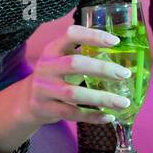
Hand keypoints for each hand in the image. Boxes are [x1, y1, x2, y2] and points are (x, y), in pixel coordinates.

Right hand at [19, 25, 133, 126]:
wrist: (27, 100)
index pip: (71, 35)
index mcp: (52, 50)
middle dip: (102, 68)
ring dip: (101, 98)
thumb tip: (121, 51)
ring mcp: (44, 89)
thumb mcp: (62, 59)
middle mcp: (46, 67)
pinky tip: (108, 117)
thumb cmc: (55, 75)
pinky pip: (71, 113)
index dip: (93, 36)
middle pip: (74, 64)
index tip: (116, 41)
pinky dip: (91, 116)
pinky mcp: (45, 109)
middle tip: (125, 74)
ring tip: (123, 102)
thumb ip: (84, 53)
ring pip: (74, 93)